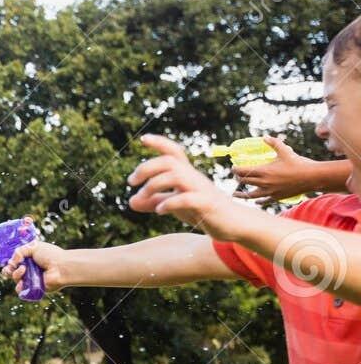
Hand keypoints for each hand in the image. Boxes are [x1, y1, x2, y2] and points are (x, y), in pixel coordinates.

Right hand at [5, 236, 71, 295]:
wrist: (61, 266)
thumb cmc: (51, 255)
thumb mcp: (33, 246)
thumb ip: (19, 251)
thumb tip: (11, 262)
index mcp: (29, 260)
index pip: (14, 263)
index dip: (9, 264)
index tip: (10, 262)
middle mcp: (29, 271)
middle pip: (11, 273)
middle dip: (8, 270)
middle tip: (12, 267)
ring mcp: (31, 281)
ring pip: (16, 281)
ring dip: (16, 274)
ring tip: (24, 269)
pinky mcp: (33, 290)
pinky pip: (21, 292)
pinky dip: (19, 287)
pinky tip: (23, 281)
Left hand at [128, 134, 255, 237]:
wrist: (233, 224)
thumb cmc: (203, 210)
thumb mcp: (175, 204)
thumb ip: (154, 201)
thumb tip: (130, 201)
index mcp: (186, 174)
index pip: (174, 152)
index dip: (160, 143)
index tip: (143, 139)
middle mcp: (194, 177)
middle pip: (169, 161)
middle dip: (146, 168)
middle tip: (131, 181)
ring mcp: (201, 190)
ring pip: (176, 176)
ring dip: (153, 185)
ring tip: (142, 198)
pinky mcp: (207, 205)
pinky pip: (188, 199)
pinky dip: (169, 203)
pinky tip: (158, 210)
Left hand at [231, 136, 316, 202]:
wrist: (311, 177)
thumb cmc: (298, 163)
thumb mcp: (285, 151)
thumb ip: (274, 143)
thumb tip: (265, 137)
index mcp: (264, 171)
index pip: (243, 171)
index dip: (236, 169)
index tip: (233, 168)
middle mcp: (264, 183)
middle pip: (245, 181)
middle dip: (239, 178)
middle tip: (237, 176)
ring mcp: (269, 191)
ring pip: (250, 195)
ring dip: (241, 194)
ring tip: (235, 194)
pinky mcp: (276, 197)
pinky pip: (264, 201)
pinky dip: (258, 201)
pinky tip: (256, 201)